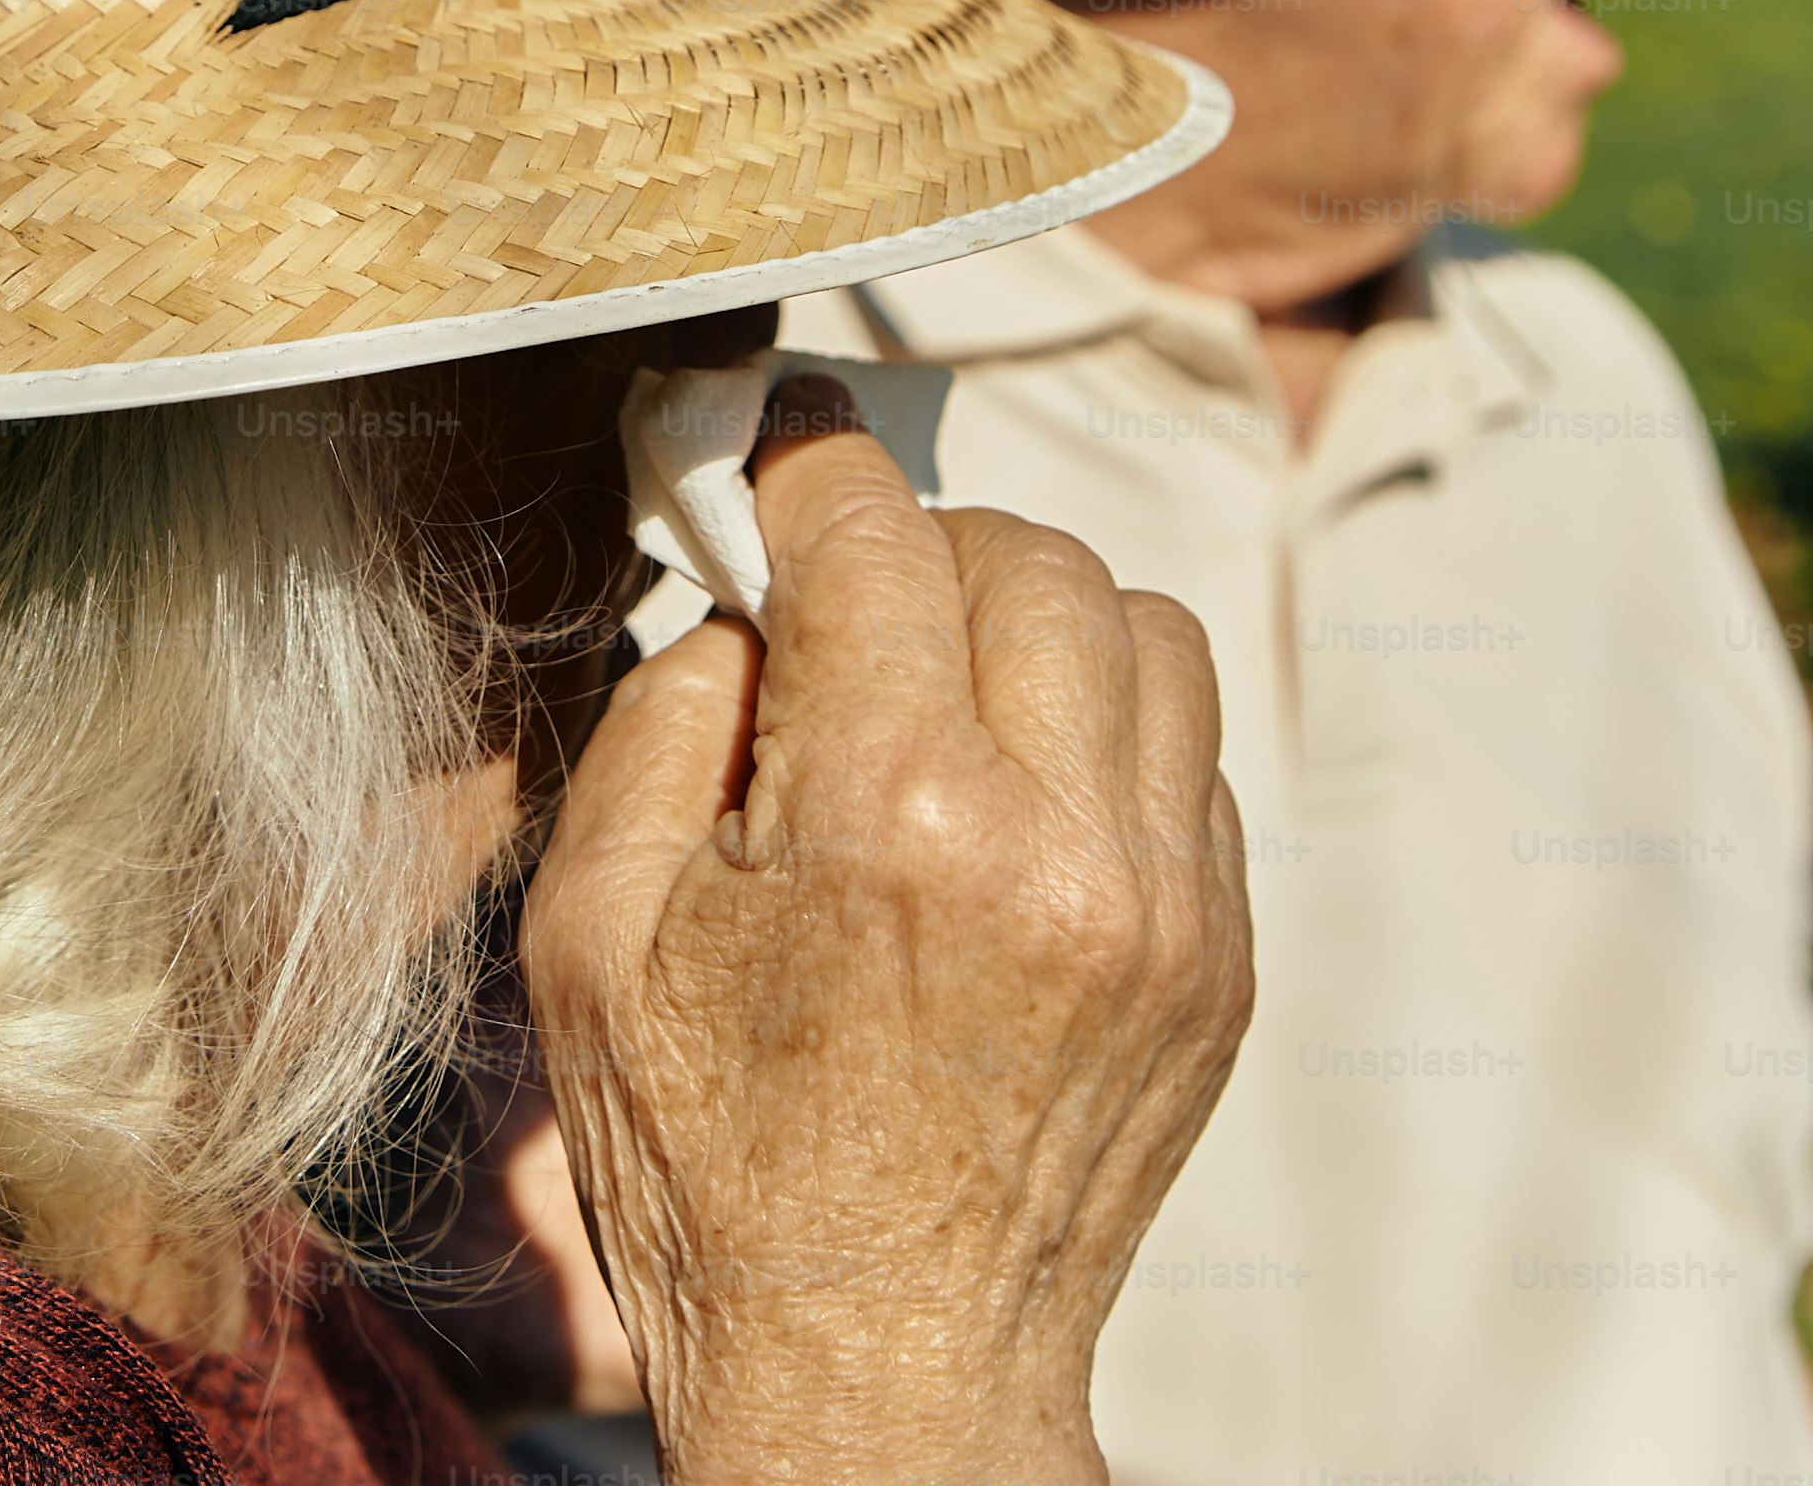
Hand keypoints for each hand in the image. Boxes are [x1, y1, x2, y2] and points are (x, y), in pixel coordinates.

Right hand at [522, 377, 1253, 1485]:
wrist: (880, 1377)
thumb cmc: (708, 1168)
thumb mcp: (594, 936)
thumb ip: (663, 723)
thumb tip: (751, 598)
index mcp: (895, 820)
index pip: (876, 533)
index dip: (812, 461)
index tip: (782, 436)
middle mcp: (1060, 841)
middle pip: (1025, 553)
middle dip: (923, 545)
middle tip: (847, 595)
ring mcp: (1165, 904)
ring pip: (1145, 627)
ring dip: (1036, 616)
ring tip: (946, 684)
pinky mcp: (1218, 959)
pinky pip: (1188, 754)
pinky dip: (1102, 728)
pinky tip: (1012, 797)